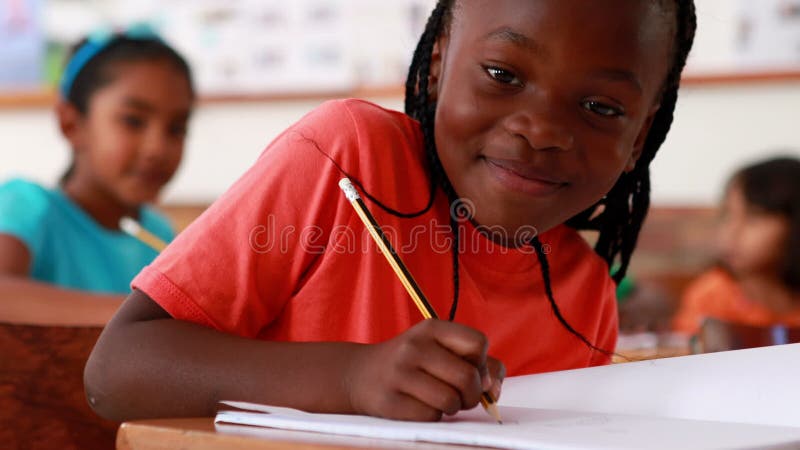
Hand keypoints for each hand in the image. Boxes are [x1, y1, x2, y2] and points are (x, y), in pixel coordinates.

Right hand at [346, 319, 505, 420]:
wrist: (360, 374)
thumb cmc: (412, 363)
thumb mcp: (440, 349)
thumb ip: (478, 363)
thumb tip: (492, 389)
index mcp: (431, 328)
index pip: (478, 343)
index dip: (482, 363)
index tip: (472, 370)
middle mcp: (414, 347)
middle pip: (468, 377)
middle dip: (473, 394)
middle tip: (463, 396)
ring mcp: (400, 373)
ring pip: (451, 401)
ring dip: (453, 407)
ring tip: (440, 400)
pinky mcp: (391, 401)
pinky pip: (431, 416)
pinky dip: (433, 416)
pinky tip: (421, 406)